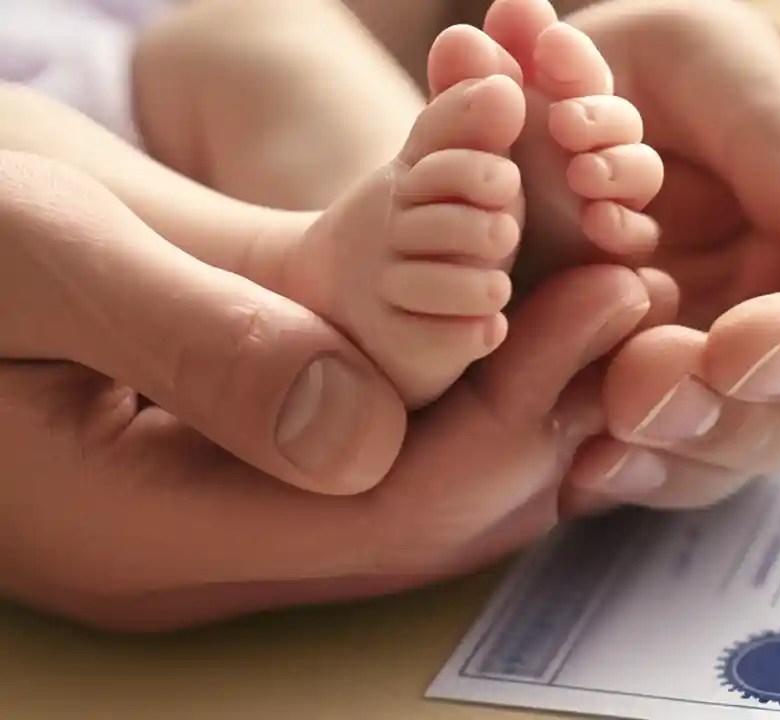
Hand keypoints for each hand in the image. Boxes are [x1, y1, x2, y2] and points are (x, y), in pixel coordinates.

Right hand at [0, 152, 650, 629]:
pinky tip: (510, 313)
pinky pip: (380, 448)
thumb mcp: (36, 258)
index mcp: (144, 531)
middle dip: (542, 406)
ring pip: (414, 487)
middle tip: (629, 297)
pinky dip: (458, 384)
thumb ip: (192, 344)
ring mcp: (220, 512)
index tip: (599, 299)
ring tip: (598, 300)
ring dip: (515, 396)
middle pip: (423, 514)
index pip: (387, 509)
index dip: (512, 410)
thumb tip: (359, 430)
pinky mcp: (235, 459)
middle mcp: (200, 547)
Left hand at [555, 0, 779, 509]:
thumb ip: (776, 131)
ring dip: (676, 458)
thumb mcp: (716, 55)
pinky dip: (627, 470)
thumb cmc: (670, 65)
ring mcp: (746, 371)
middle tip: (642, 390)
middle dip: (735, 419)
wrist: (585, 100)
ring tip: (603, 442)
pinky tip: (581, 468)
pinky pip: (668, 462)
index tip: (737, 345)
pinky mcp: (676, 400)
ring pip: (740, 455)